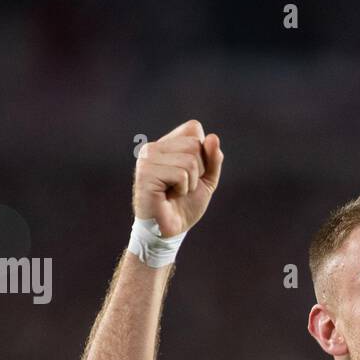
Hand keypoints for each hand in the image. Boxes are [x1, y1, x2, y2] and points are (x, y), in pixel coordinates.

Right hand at [132, 119, 224, 236]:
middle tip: (182, 186)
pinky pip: (181, 174)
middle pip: (195, 143)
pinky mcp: (146, 173)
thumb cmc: (185, 205)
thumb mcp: (206, 180)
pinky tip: (169, 196)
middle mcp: (153, 147)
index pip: (194, 128)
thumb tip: (213, 137)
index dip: (203, 153)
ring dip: (190, 182)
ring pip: (190, 160)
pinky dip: (183, 189)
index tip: (192, 174)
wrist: (169, 230)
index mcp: (165, 144)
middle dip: (198, 170)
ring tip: (176, 192)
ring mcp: (147, 159)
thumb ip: (213, 159)